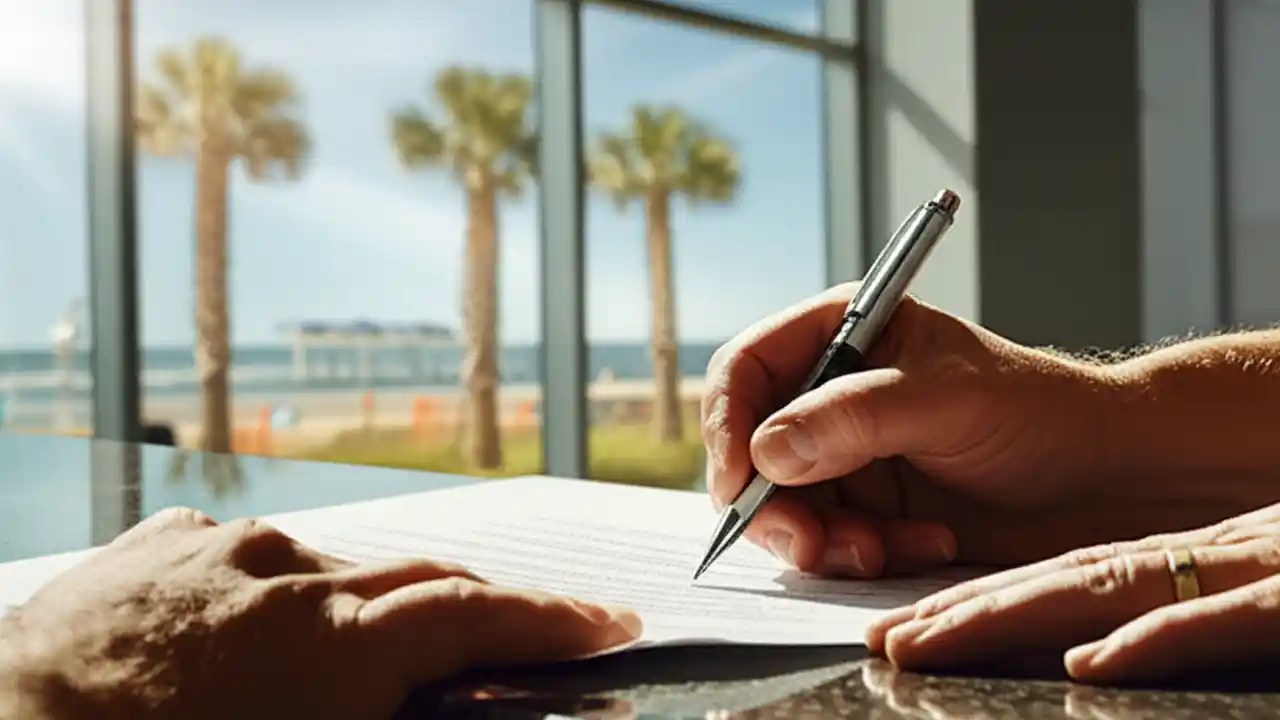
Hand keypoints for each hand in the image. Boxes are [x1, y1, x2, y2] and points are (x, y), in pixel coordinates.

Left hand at [0, 508, 640, 718]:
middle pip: (421, 578)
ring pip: (332, 566)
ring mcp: (219, 551)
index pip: (475, 615)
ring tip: (357, 652)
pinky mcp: (159, 547)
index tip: (611, 622)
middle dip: (484, 605)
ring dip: (365, 605)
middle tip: (526, 634)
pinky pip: (244, 556)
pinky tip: (251, 627)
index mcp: (328, 646)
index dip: (555, 618)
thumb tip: (449, 698)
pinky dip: (270, 589)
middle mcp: (285, 576)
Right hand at [702, 284, 1251, 576]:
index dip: (728, 425)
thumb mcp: (946, 400)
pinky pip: (826, 543)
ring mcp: (845, 455)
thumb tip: (765, 451)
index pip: (746, 370)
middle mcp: (832, 393)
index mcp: (842, 335)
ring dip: (824, 539)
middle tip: (810, 544)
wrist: (1108, 481)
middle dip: (775, 505)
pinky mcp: (867, 510)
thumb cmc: (1040, 413)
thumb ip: (853, 418)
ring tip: (886, 547)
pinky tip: (923, 544)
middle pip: (750, 450)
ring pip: (783, 507)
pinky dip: (861, 555)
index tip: (738, 483)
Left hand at [867, 502, 1279, 682]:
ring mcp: (1247, 571)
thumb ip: (1183, 606)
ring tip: (927, 643)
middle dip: (963, 613)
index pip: (1062, 578)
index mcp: (1185, 557)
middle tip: (881, 640)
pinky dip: (1150, 639)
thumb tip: (1099, 644)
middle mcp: (1199, 558)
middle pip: (1061, 582)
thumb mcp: (1255, 582)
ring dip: (1010, 616)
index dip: (979, 603)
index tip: (906, 631)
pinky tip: (1086, 663)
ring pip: (1108, 590)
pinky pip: (1223, 619)